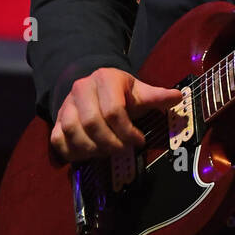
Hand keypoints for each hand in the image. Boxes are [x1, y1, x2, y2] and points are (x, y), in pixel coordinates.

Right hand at [51, 67, 181, 161]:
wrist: (94, 87)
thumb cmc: (121, 92)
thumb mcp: (139, 91)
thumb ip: (156, 97)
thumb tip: (178, 97)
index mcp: (105, 79)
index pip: (113, 111)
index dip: (127, 131)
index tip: (139, 141)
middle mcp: (81, 89)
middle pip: (92, 124)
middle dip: (111, 143)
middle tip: (123, 150)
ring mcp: (65, 105)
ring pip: (72, 132)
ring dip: (92, 149)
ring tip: (108, 152)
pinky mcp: (56, 120)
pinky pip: (57, 140)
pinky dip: (72, 153)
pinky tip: (89, 155)